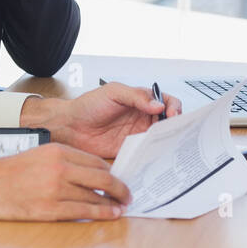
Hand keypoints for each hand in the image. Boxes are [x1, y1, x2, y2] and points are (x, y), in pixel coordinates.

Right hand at [0, 142, 130, 220]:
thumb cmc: (8, 172)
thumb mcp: (39, 156)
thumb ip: (63, 162)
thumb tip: (89, 175)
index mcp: (58, 151)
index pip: (96, 162)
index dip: (112, 173)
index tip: (119, 181)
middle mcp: (60, 168)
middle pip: (103, 178)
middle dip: (120, 188)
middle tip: (128, 195)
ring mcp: (55, 189)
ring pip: (96, 196)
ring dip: (113, 203)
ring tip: (121, 207)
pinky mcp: (49, 209)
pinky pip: (84, 212)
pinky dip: (101, 214)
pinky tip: (110, 215)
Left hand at [24, 83, 181, 159]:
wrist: (70, 126)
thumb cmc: (89, 105)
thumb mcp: (113, 92)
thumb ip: (136, 96)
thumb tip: (158, 105)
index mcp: (142, 101)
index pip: (166, 102)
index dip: (174, 107)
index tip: (172, 114)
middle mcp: (143, 117)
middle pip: (169, 121)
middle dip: (176, 125)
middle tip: (175, 129)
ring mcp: (138, 135)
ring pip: (161, 138)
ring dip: (167, 140)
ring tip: (169, 143)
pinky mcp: (131, 150)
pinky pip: (147, 153)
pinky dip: (154, 154)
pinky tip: (156, 154)